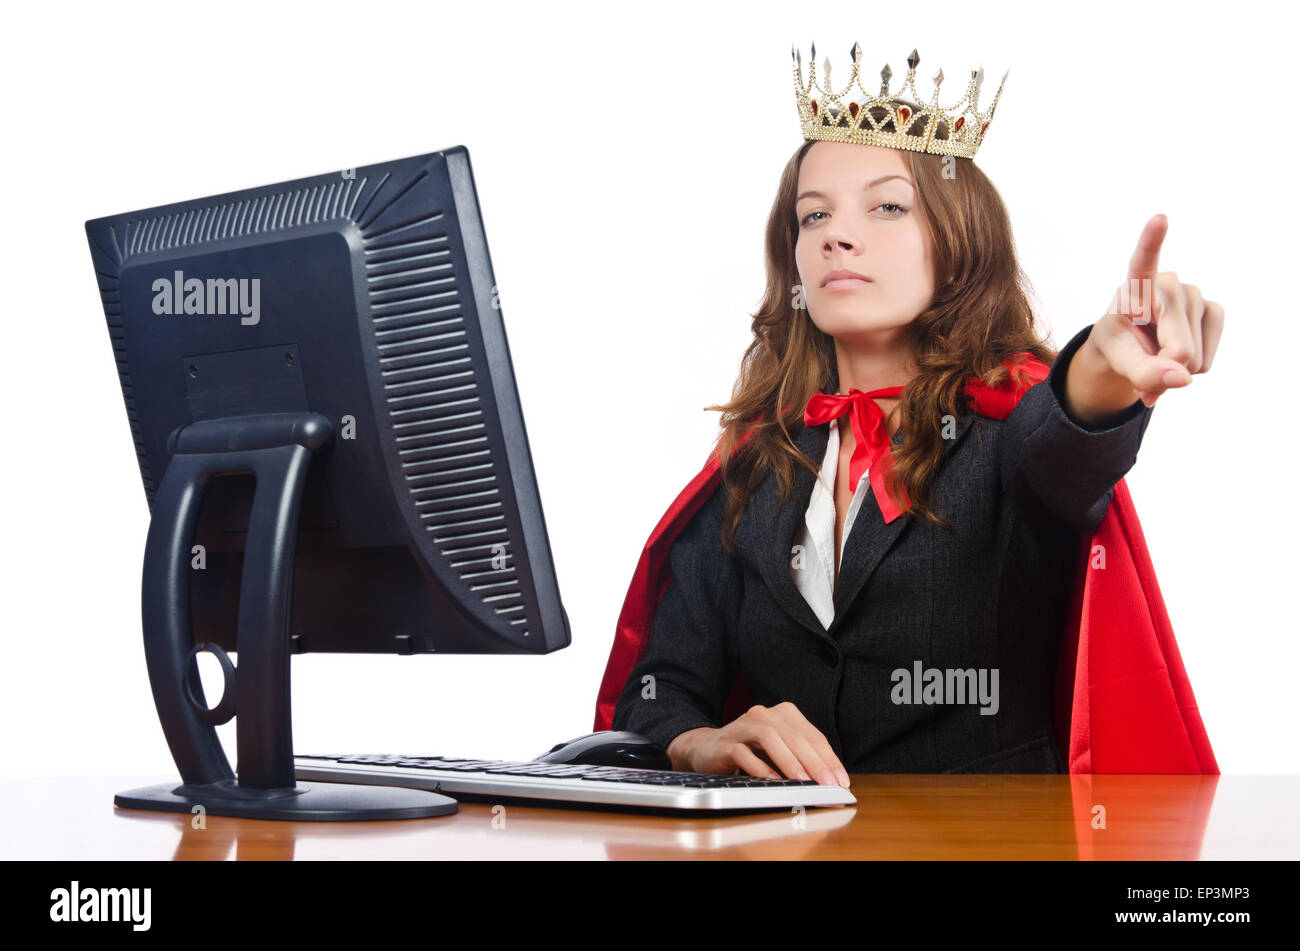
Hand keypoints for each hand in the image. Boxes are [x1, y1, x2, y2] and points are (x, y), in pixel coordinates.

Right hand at [666, 702, 850, 786]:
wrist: (708, 749)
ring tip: (803, 781)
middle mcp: (765, 714)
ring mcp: (744, 726)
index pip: (813, 736)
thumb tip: (830, 782)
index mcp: (784, 714)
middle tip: (829, 785)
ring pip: (770, 738)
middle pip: (795, 736)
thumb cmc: (751, 752)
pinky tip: (771, 781)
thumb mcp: (780, 753)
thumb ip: (802, 759)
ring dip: (789, 761)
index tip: (842, 781)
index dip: (829, 759)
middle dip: (815, 762)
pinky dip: (759, 767)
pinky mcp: (726, 743)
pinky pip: (744, 752)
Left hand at [1086, 214, 1224, 409]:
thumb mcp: (1117, 360)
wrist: (1131, 344)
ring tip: (1157, 351)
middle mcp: (1169, 284)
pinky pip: (1206, 362)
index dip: (1152, 242)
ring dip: (1175, 369)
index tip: (1159, 218)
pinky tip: (1178, 352)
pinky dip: (1191, 369)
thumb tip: (1183, 379)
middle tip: (1142, 361)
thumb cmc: (1119, 344)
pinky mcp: (1214, 312)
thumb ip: (1143, 373)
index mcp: (1134, 288)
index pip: (1143, 262)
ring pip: (1193, 360)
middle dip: (1161, 369)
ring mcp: (1196, 296)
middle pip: (1178, 350)